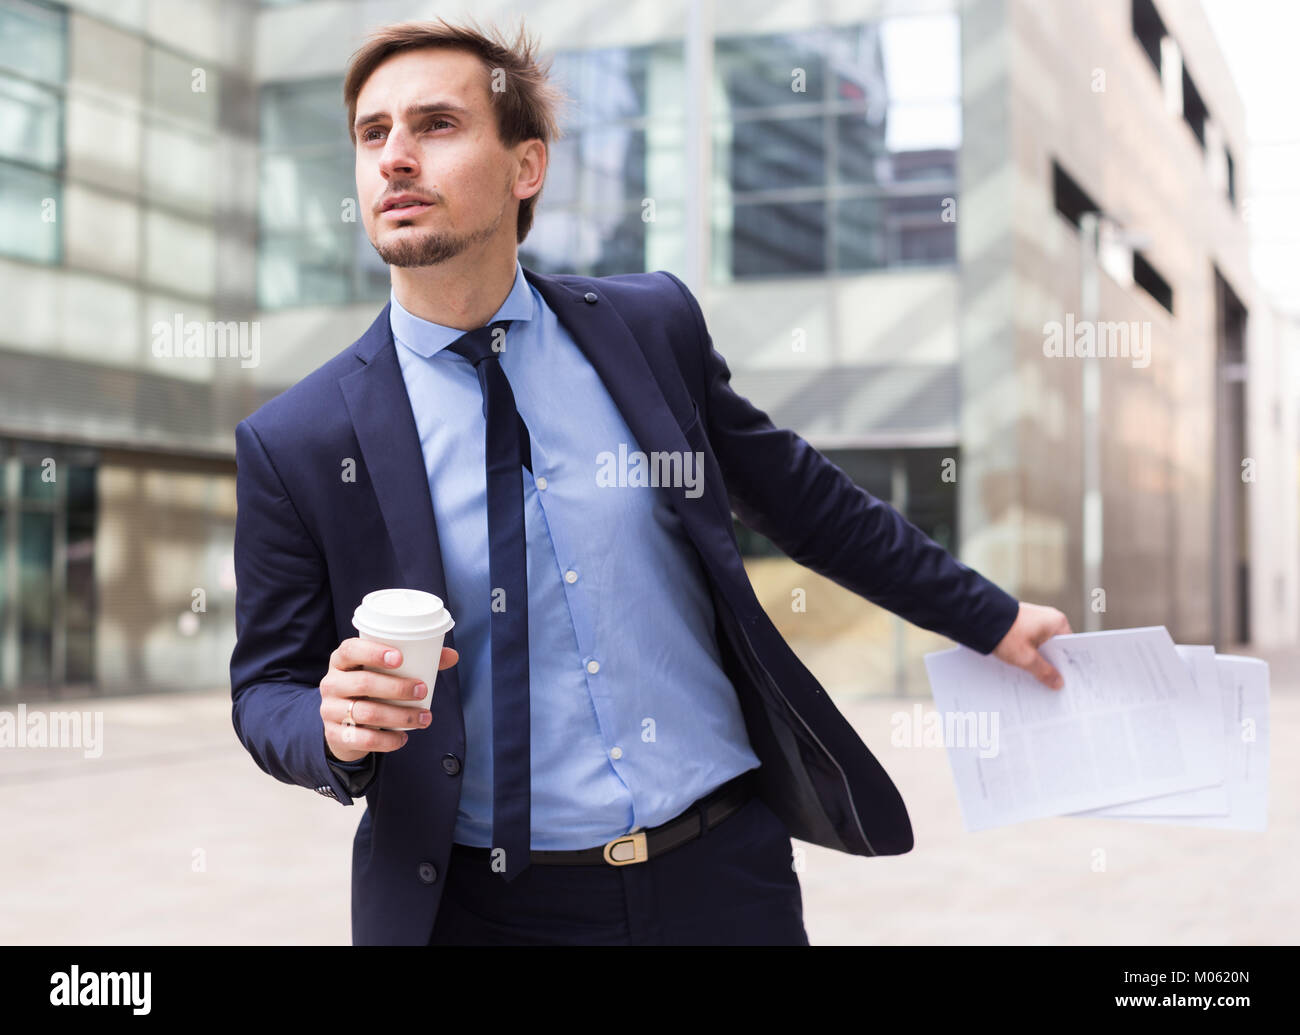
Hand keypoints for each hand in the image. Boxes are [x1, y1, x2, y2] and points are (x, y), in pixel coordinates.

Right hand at [320, 638, 459, 762]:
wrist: (342, 723)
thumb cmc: (370, 688)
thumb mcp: (383, 672)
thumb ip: (416, 661)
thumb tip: (452, 656)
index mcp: (342, 661)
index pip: (350, 650)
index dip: (373, 652)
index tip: (399, 658)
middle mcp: (332, 683)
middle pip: (363, 683)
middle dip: (397, 687)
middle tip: (422, 690)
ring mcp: (330, 710)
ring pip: (366, 713)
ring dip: (400, 716)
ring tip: (424, 718)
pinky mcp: (334, 735)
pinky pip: (362, 739)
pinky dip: (387, 741)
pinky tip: (403, 738)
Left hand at [991, 602, 1071, 689]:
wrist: (978, 616)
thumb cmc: (1006, 633)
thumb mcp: (1026, 657)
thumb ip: (1044, 672)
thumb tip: (1058, 683)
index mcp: (1057, 623)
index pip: (1070, 648)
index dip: (1068, 666)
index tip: (1069, 682)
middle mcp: (1048, 619)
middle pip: (1056, 648)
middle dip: (1052, 665)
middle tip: (1054, 686)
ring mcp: (1035, 621)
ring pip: (1042, 647)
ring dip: (1038, 661)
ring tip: (1038, 681)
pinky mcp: (1022, 624)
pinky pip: (1030, 643)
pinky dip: (1029, 654)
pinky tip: (1024, 668)